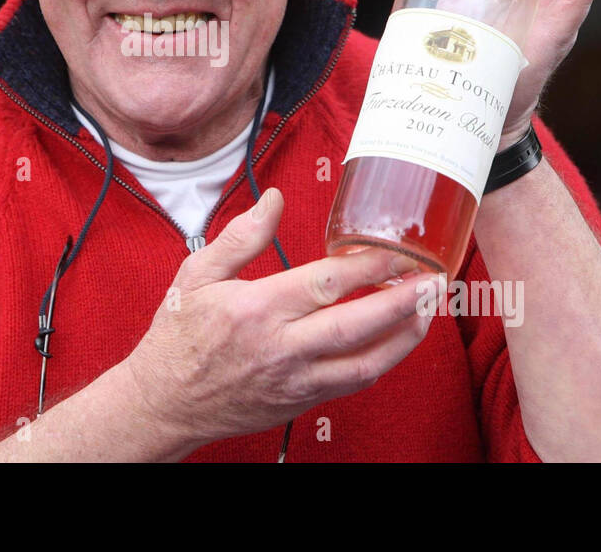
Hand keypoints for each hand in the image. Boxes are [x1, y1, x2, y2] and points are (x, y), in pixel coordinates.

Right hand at [124, 188, 441, 451]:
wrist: (165, 401)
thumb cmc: (180, 333)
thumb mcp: (197, 274)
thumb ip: (241, 236)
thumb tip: (275, 200)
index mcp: (255, 309)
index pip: (325, 283)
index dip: (368, 265)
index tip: (397, 249)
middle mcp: (280, 347)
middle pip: (355, 325)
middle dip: (401, 302)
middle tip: (435, 279)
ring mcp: (294, 380)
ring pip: (364, 362)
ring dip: (404, 336)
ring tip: (428, 308)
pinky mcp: (301, 401)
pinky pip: (353, 382)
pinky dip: (383, 360)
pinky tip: (398, 338)